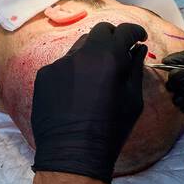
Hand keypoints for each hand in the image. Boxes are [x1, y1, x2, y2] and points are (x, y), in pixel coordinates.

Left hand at [30, 21, 148, 183]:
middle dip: (112, 37)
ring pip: (79, 47)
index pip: (124, 30)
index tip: (139, 39)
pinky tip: (76, 91)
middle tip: (118, 52)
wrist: (72, 152)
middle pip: (99, 31)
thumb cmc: (110, 130)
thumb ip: (135, 69)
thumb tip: (138, 50)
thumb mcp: (133, 100)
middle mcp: (82, 53)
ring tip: (96, 76)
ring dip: (92, 54)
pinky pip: (63, 64)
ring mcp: (60, 63)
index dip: (135, 32)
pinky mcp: (44, 75)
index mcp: (109, 57)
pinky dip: (73, 70)